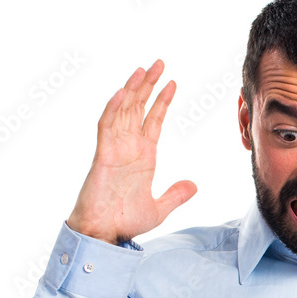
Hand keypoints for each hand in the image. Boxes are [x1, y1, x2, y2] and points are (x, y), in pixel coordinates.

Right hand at [66, 60, 196, 244]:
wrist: (105, 234)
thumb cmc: (125, 222)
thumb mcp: (159, 208)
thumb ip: (175, 195)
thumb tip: (193, 185)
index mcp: (143, 156)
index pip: (153, 121)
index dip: (162, 102)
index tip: (173, 83)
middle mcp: (128, 147)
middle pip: (138, 108)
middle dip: (149, 85)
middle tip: (160, 63)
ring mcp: (114, 149)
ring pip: (123, 111)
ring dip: (133, 89)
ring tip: (144, 69)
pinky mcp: (102, 155)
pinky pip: (107, 126)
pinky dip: (114, 108)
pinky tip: (124, 92)